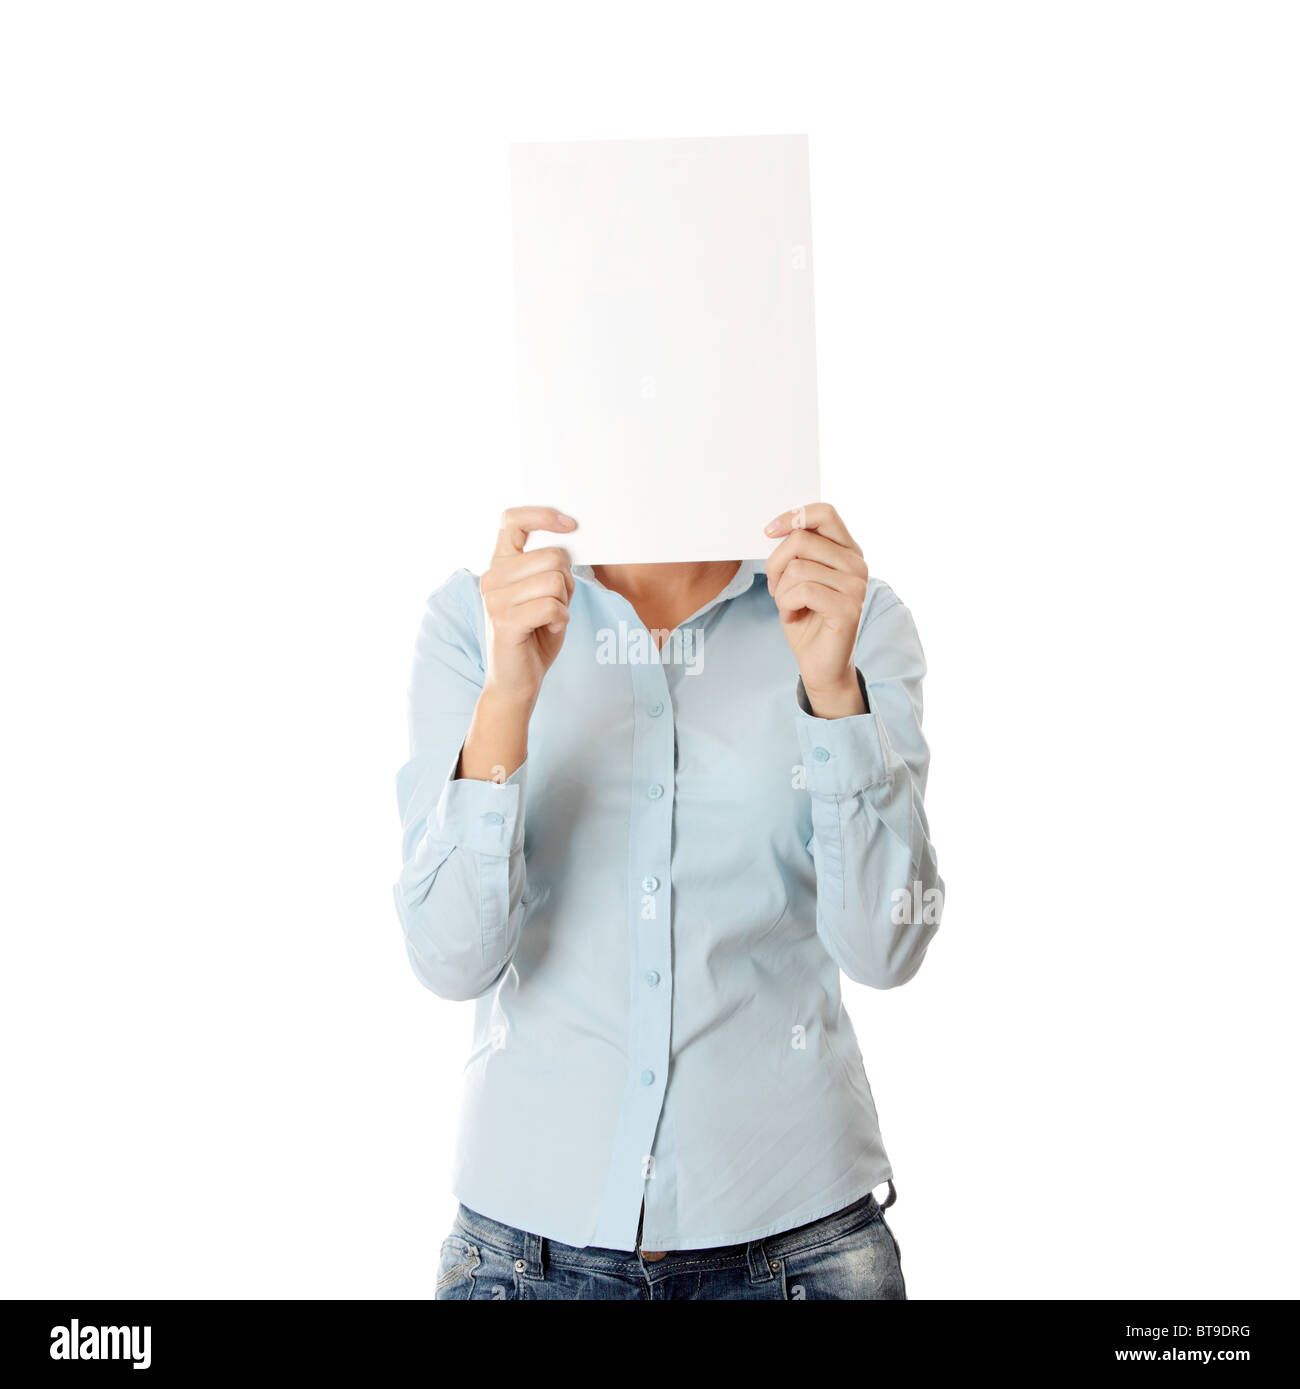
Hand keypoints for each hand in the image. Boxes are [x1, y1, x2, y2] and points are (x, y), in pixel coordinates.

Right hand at [480, 506, 576, 709]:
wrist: (516, 682)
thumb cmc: (534, 635)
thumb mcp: (543, 592)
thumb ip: (549, 567)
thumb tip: (568, 540)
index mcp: (499, 564)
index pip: (513, 520)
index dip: (544, 516)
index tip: (571, 525)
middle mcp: (491, 577)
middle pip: (553, 556)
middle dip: (567, 581)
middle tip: (557, 604)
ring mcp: (495, 599)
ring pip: (556, 581)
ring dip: (564, 603)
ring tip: (549, 619)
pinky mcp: (505, 620)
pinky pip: (553, 605)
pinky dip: (561, 619)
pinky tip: (549, 629)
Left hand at [765, 502, 868, 717]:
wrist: (820, 664)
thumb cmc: (806, 618)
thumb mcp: (797, 577)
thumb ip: (796, 550)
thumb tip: (776, 528)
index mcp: (848, 551)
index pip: (824, 513)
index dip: (793, 516)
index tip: (769, 531)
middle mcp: (857, 564)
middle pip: (801, 539)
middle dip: (776, 563)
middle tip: (776, 586)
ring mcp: (856, 585)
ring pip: (797, 566)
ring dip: (781, 590)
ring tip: (789, 605)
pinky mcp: (848, 607)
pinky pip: (802, 590)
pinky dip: (786, 604)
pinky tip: (793, 615)